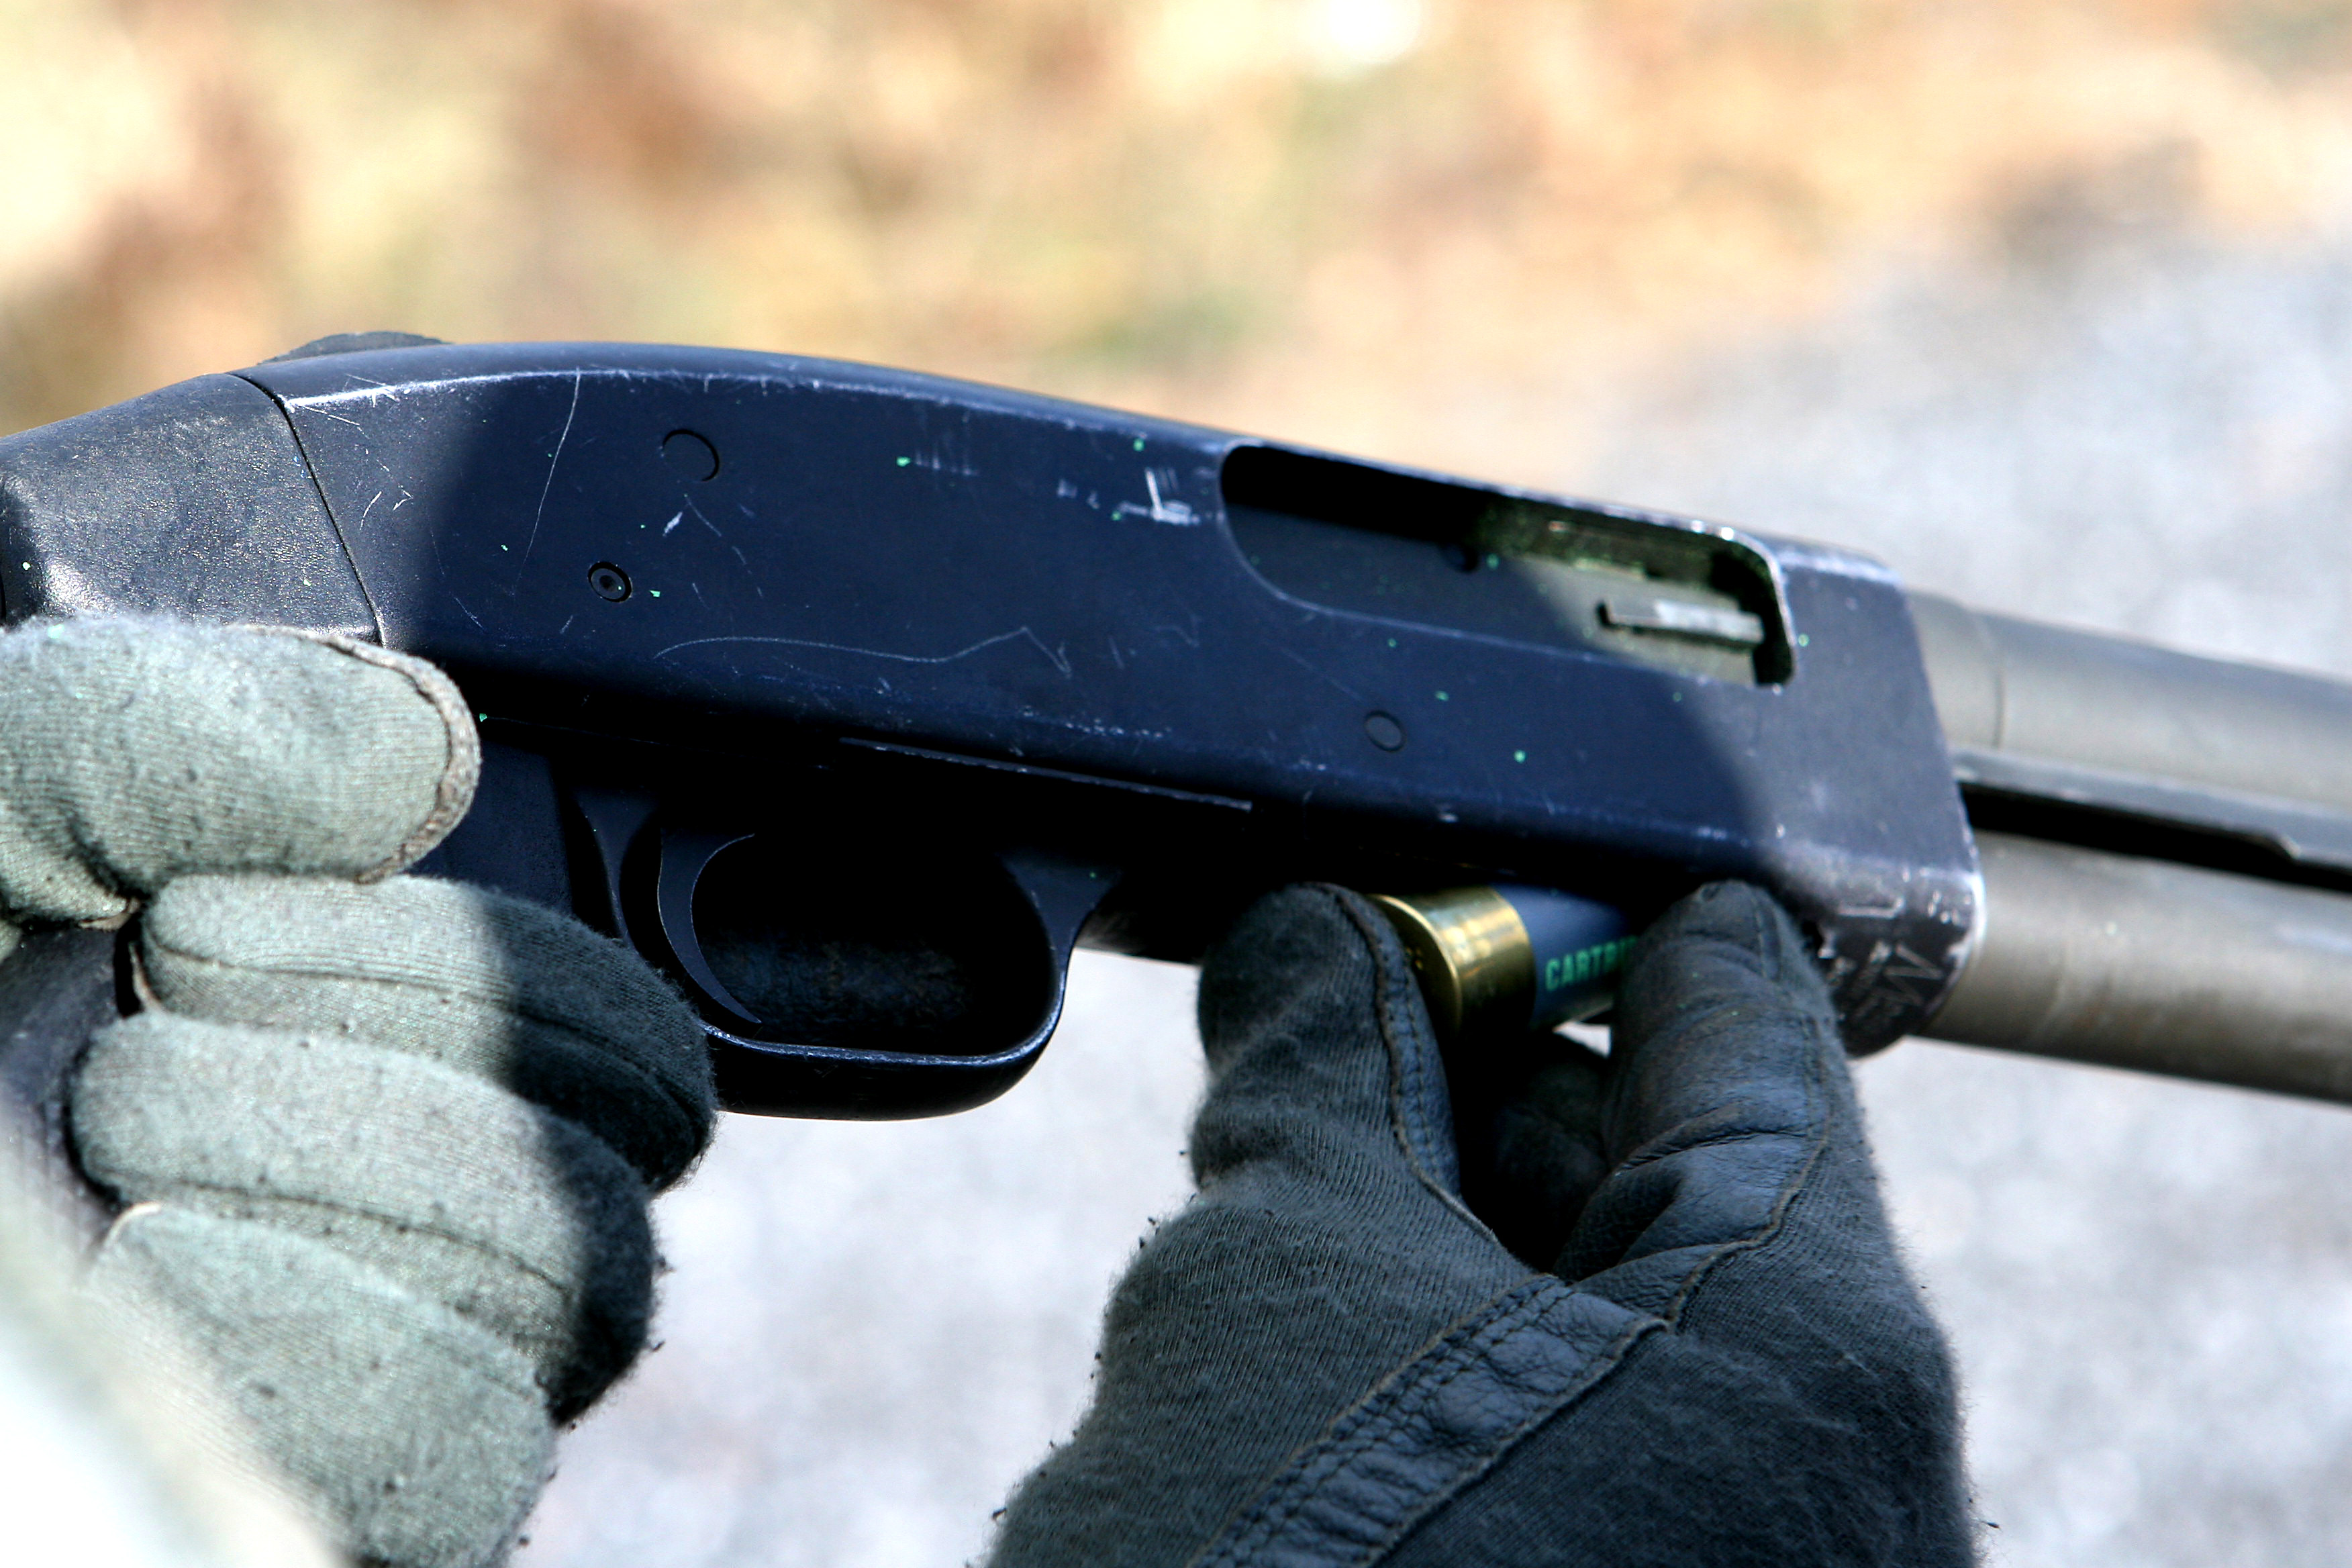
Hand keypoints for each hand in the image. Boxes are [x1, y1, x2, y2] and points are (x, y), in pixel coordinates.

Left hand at [0, 619, 713, 1567]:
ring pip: (571, 1288)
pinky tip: (157, 1265)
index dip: (492, 958)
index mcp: (341, 1059)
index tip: (217, 918)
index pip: (615, 1041)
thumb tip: (418, 750)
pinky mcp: (314, 1512)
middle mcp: (382, 1234)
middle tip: (144, 1026)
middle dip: (392, 1039)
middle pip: (613, 1151)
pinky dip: (332, 1326)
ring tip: (120, 1137)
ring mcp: (365, 1399)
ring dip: (348, 1159)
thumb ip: (161, 728)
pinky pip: (471, 1442)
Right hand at [990, 881, 1973, 1566]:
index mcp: (1807, 1345)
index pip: (1743, 1028)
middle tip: (1337, 1007)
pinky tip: (1285, 1358)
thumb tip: (1319, 937)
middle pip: (1660, 1183)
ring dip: (1423, 1235)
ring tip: (1278, 1180)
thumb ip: (1318, 1074)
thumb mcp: (1287, 1278)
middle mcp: (1817, 1480)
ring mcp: (1719, 1567)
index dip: (1622, 919)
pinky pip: (1548, 1455)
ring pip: (1582, 1328)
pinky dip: (1422, 1374)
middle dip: (1483, 1084)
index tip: (1529, 870)